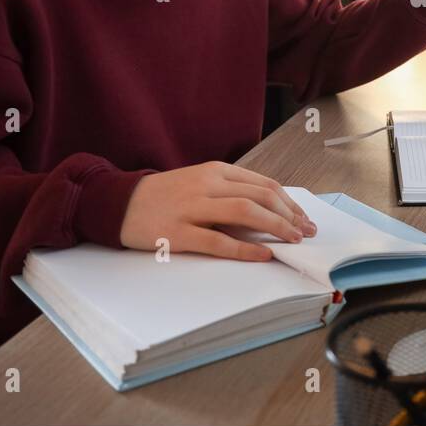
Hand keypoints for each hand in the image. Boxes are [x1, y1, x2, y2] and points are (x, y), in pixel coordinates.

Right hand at [119, 161, 316, 261]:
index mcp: (215, 171)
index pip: (264, 184)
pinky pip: (218, 241)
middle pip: (260, 197)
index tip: (304, 218)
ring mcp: (191, 208)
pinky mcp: (178, 233)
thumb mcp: (200, 182)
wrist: (119, 203)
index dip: (289, 203)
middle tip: (306, 232)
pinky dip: (245, 249)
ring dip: (275, 227)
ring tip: (292, 241)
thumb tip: (270, 210)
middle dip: (290, 216)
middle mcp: (207, 184)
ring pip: (245, 213)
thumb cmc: (165, 195)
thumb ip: (231, 192)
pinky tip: (263, 255)